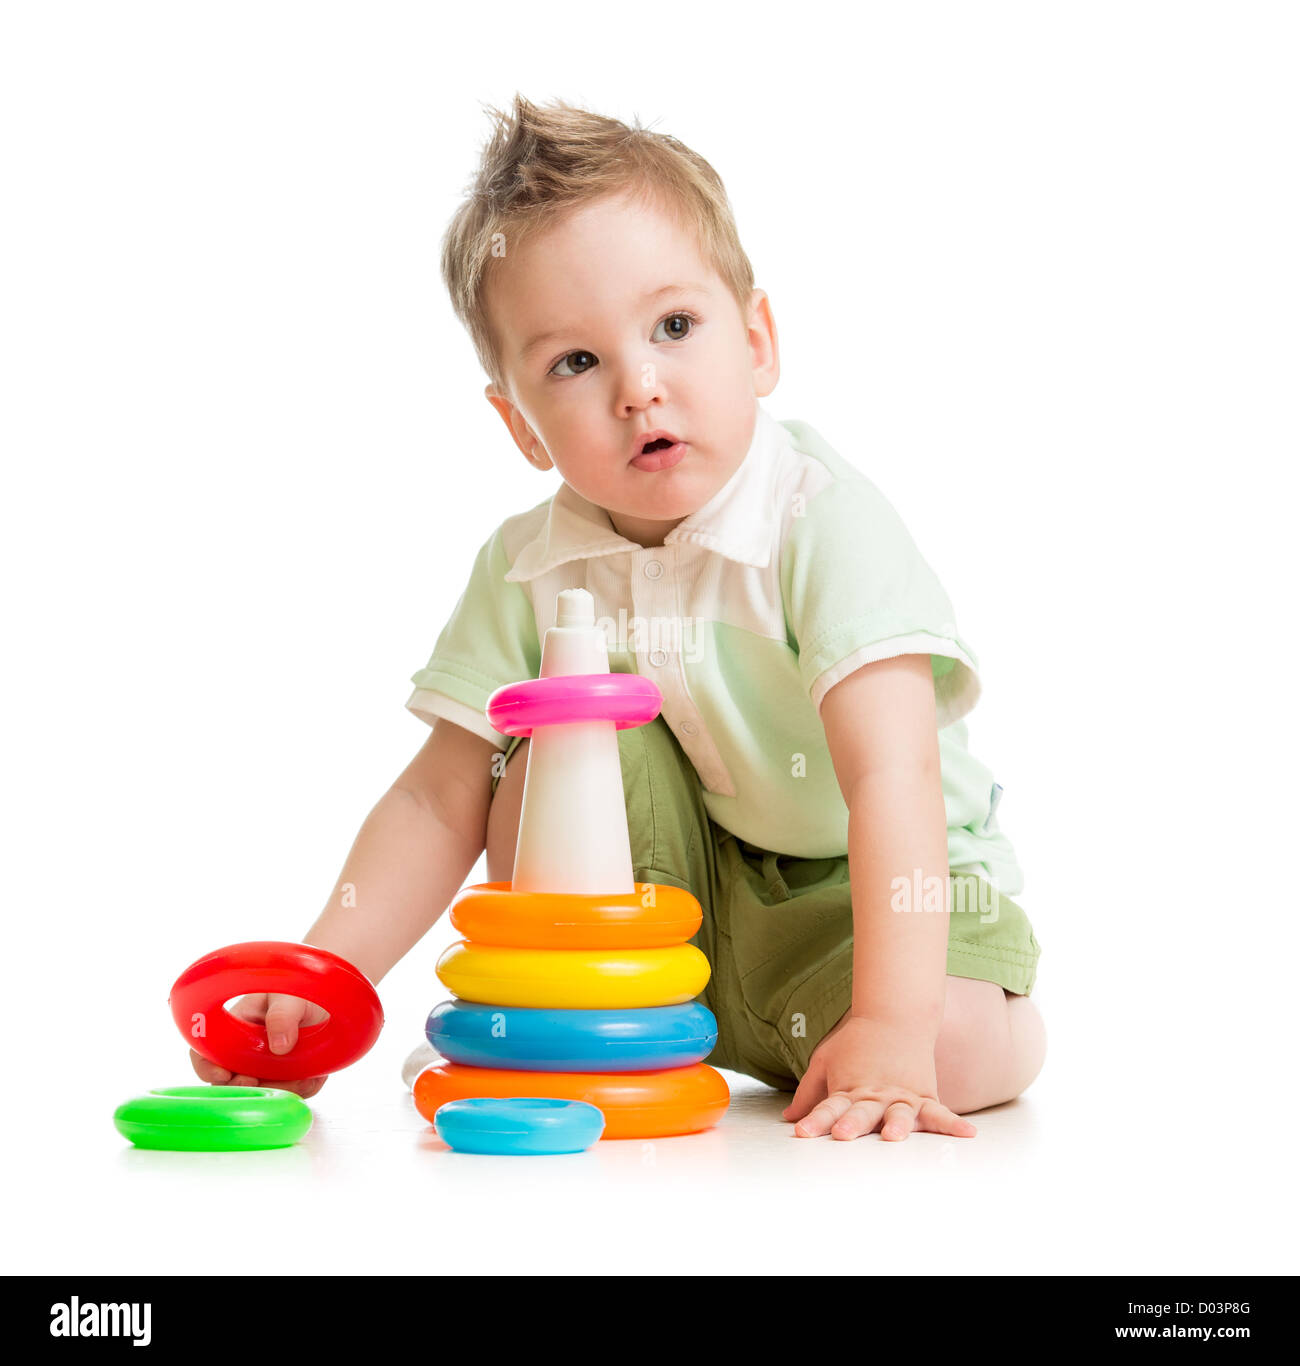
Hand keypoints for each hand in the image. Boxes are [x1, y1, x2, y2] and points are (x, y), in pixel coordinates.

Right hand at [188, 993, 329, 1098]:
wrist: (331, 999)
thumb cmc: (301, 990)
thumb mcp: (290, 995)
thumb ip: (282, 1014)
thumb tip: (280, 1046)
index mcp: (235, 1028)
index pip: (206, 1052)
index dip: (207, 1067)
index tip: (222, 1075)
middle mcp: (246, 1053)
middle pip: (231, 1082)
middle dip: (241, 1088)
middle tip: (256, 1083)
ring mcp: (267, 1069)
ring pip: (262, 1093)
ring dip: (277, 1090)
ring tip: (299, 1078)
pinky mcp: (290, 1078)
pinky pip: (291, 1094)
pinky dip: (301, 1089)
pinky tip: (313, 1076)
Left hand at [782, 1011, 975, 1141]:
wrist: (894, 1015)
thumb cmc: (856, 1043)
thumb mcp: (825, 1061)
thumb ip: (808, 1093)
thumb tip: (790, 1119)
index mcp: (849, 1087)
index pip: (828, 1106)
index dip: (815, 1119)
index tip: (802, 1132)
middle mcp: (875, 1094)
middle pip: (862, 1111)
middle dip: (852, 1123)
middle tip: (843, 1134)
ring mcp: (901, 1096)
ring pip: (899, 1112)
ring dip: (896, 1124)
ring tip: (894, 1136)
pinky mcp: (923, 1096)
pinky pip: (939, 1113)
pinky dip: (953, 1124)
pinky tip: (967, 1134)